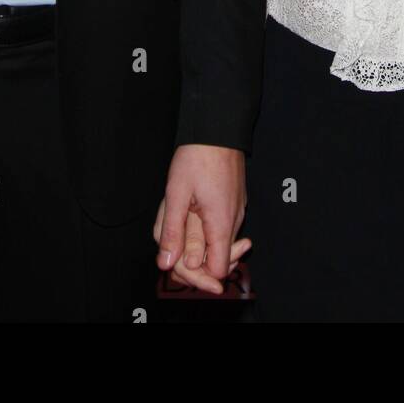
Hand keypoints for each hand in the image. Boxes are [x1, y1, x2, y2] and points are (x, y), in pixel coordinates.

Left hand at [153, 144, 249, 295]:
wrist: (217, 128)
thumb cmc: (197, 157)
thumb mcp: (176, 194)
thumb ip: (171, 231)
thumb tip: (167, 265)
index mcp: (221, 223)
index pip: (218, 270)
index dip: (197, 274)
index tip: (177, 263)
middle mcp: (234, 221)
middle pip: (217, 259)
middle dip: (190, 255)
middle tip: (171, 239)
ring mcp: (236, 211)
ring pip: (216, 241)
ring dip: (194, 236)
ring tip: (176, 213)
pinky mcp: (234, 202)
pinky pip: (219, 225)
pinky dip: (202, 224)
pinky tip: (188, 207)